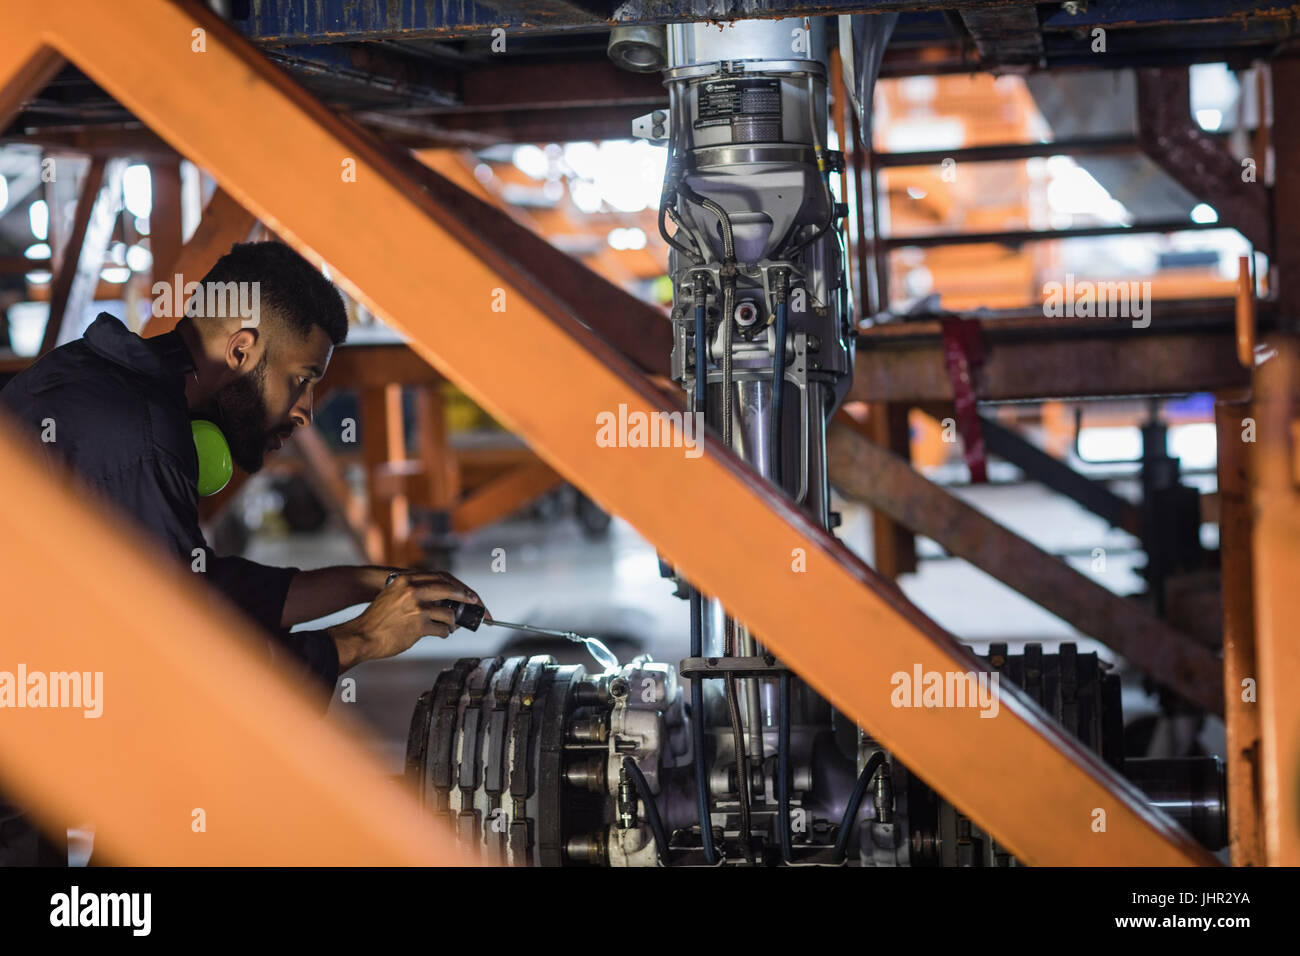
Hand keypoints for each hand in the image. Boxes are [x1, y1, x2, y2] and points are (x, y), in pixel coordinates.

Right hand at [330, 571, 486, 669]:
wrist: (362, 635)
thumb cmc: (378, 618)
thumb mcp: (393, 594)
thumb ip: (414, 591)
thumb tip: (440, 598)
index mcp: (407, 580)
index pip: (441, 578)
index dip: (459, 587)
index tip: (469, 594)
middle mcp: (413, 590)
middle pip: (450, 590)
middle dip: (467, 599)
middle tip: (477, 607)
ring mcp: (417, 608)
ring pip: (448, 612)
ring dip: (452, 622)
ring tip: (450, 627)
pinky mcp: (418, 626)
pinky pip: (442, 629)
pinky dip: (445, 633)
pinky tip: (442, 634)